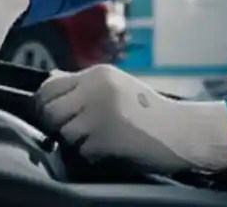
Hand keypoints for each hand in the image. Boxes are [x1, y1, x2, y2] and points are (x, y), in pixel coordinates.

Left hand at [36, 64, 226, 174]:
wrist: (180, 131)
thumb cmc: (151, 111)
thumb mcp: (118, 86)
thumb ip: (86, 84)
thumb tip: (50, 79)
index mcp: (99, 74)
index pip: (50, 85)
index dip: (46, 103)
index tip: (54, 113)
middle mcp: (96, 89)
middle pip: (50, 109)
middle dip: (58, 123)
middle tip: (75, 129)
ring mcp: (98, 114)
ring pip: (62, 131)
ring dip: (76, 140)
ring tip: (98, 137)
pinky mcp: (103, 138)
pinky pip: (80, 150)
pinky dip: (91, 153)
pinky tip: (110, 147)